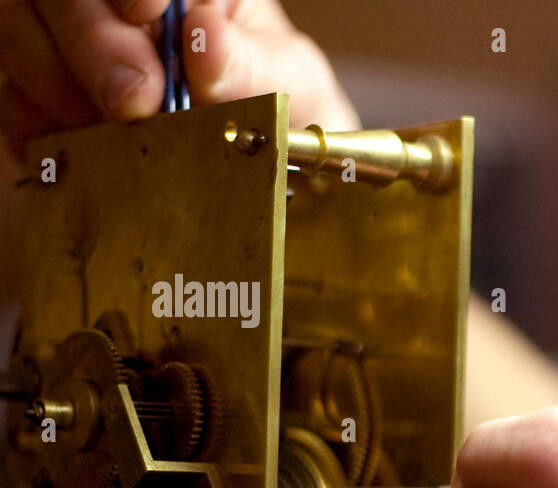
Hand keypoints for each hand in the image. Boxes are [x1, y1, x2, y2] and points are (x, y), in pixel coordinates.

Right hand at [0, 0, 357, 158]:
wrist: (268, 160)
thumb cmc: (282, 102)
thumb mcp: (288, 80)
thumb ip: (251, 63)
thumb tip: (206, 38)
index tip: (148, 10)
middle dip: (92, 41)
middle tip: (134, 100)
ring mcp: (64, 37)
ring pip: (18, 32)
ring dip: (59, 85)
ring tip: (119, 133)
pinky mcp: (41, 91)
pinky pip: (11, 99)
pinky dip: (41, 127)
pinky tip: (85, 152)